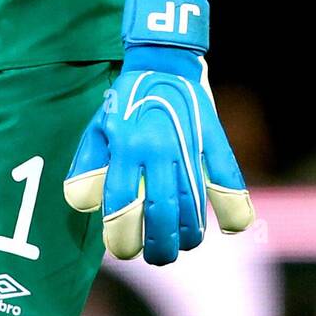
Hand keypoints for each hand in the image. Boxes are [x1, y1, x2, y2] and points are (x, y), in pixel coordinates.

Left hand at [64, 0, 253, 264]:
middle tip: (156, 256)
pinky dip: (233, 207)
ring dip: (189, 235)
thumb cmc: (127, 98)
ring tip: (183, 244)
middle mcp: (157, 149)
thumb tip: (83, 205)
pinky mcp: (214, 138)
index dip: (122, 238)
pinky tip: (230, 227)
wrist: (162, 59)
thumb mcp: (100, 127)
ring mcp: (189, 145)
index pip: (122, 207)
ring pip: (194, 206)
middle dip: (158, 247)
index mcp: (125, 147)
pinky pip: (228, 179)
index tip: (124, 249)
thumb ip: (88, 167)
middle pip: (162, 214)